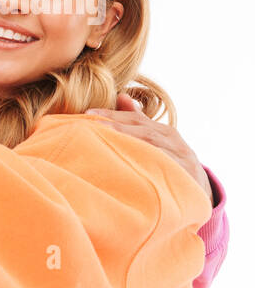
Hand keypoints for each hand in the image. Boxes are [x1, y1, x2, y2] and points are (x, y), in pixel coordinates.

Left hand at [88, 94, 212, 203]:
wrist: (199, 191)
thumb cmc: (170, 162)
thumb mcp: (157, 140)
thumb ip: (139, 121)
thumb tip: (121, 96)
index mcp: (163, 131)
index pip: (135, 119)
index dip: (111, 115)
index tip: (87, 115)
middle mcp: (173, 141)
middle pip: (143, 130)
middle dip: (116, 127)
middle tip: (91, 125)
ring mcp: (181, 158)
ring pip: (153, 147)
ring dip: (128, 142)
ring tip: (105, 139)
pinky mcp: (185, 175)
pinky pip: (164, 169)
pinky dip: (148, 164)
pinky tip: (128, 164)